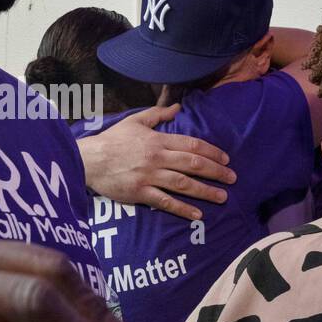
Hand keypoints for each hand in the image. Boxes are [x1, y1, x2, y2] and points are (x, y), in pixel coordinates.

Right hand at [77, 104, 235, 221]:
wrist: (89, 159)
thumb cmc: (111, 139)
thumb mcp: (135, 121)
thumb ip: (158, 114)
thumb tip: (178, 107)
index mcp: (157, 140)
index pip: (191, 144)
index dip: (211, 152)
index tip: (226, 159)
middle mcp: (157, 158)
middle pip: (192, 164)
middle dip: (216, 171)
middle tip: (232, 178)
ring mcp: (149, 176)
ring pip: (183, 183)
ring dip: (205, 191)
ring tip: (222, 197)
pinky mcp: (139, 193)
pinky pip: (165, 202)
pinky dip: (182, 208)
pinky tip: (197, 214)